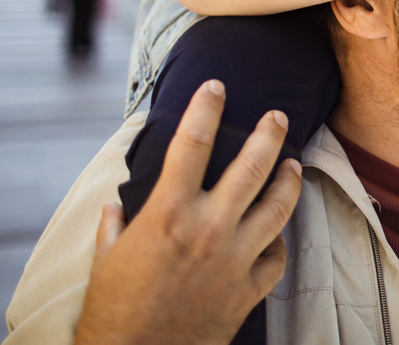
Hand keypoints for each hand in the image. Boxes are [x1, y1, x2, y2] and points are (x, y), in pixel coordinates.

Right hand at [74, 81, 302, 344]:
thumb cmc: (112, 311)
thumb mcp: (105, 259)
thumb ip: (113, 225)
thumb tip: (115, 204)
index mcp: (169, 214)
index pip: (192, 143)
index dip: (206, 108)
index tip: (216, 87)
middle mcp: (209, 229)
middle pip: (253, 166)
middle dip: (270, 134)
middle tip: (279, 117)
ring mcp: (235, 259)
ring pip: (279, 207)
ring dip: (289, 181)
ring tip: (293, 166)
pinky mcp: (249, 289)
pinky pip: (276, 257)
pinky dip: (278, 244)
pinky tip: (276, 235)